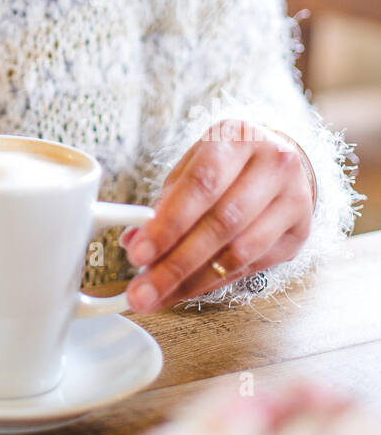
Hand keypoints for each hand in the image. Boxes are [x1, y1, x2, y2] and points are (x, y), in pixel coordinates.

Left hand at [123, 119, 314, 311]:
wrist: (279, 158)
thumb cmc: (228, 160)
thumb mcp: (195, 164)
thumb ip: (167, 200)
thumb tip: (134, 241)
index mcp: (237, 137)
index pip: (201, 184)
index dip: (168, 223)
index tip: (137, 253)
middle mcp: (273, 164)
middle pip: (222, 224)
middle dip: (175, 263)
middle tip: (142, 290)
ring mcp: (293, 199)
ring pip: (239, 252)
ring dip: (192, 281)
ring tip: (157, 296)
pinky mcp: (299, 232)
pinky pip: (251, 267)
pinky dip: (213, 283)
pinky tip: (185, 290)